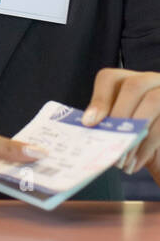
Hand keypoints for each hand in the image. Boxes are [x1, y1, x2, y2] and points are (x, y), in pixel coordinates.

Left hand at [81, 68, 159, 183]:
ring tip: (122, 161)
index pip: (110, 78)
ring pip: (152, 101)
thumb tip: (87, 127)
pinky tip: (136, 163)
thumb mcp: (123, 129)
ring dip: (135, 132)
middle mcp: (151, 80)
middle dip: (119, 116)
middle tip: (109, 145)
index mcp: (130, 80)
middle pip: (133, 86)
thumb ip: (109, 124)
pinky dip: (148, 145)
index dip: (99, 99)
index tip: (88, 123)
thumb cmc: (140, 140)